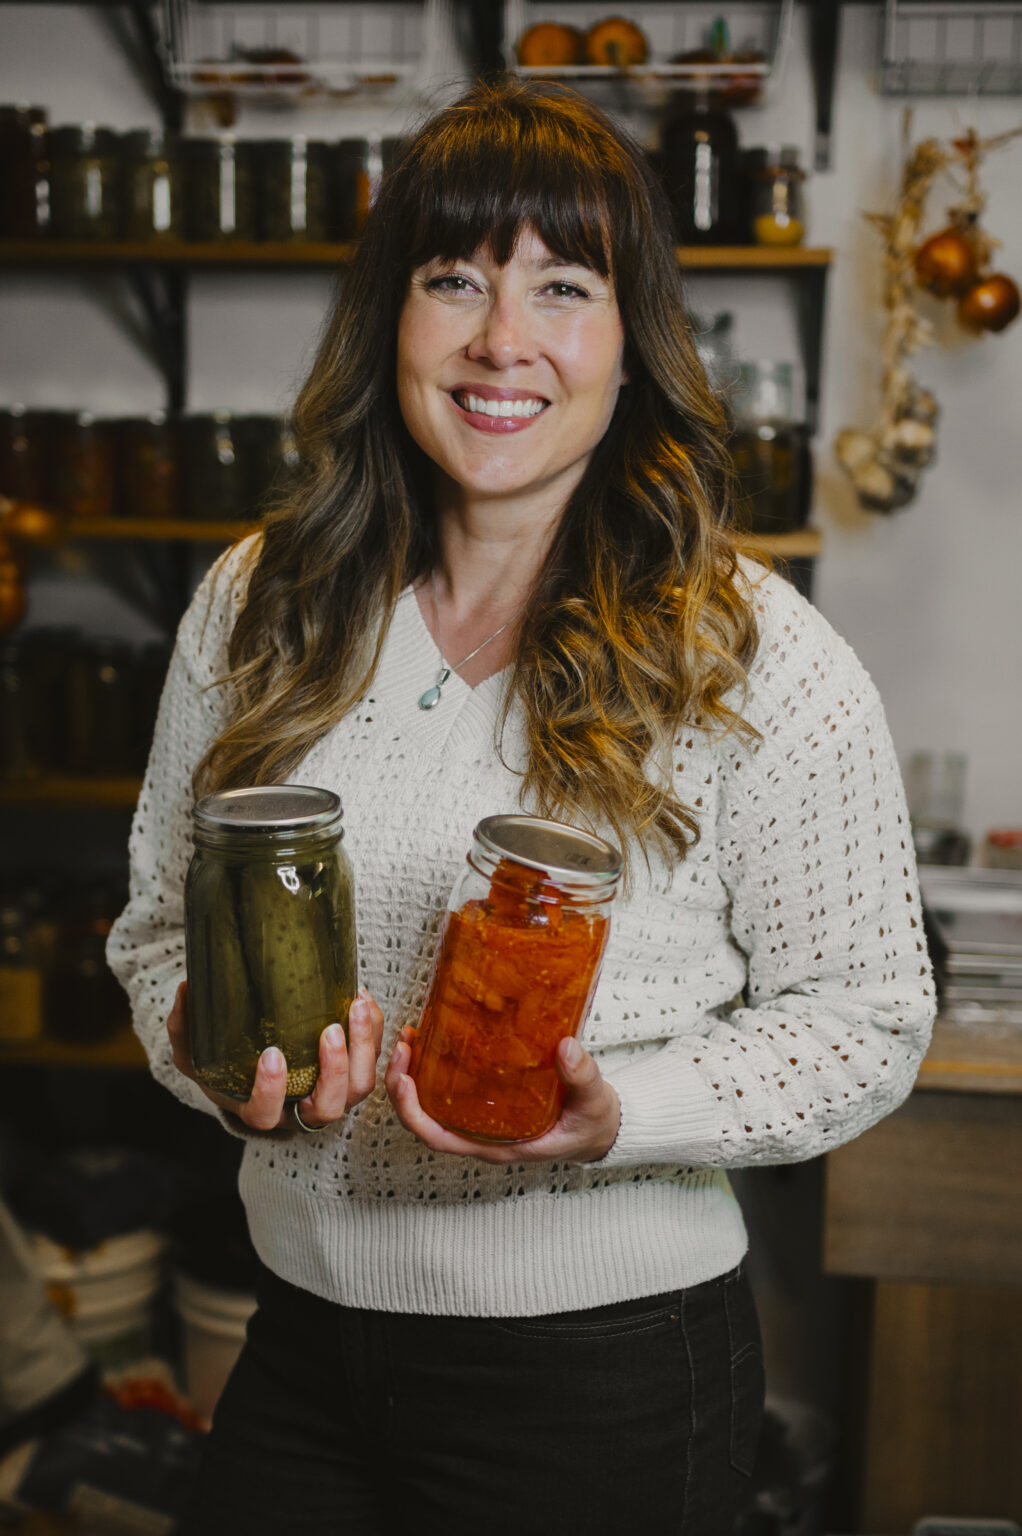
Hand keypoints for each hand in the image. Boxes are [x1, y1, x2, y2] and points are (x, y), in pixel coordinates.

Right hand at [167, 981, 384, 1133]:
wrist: (253, 1069)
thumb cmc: (222, 1065)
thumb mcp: (194, 1052)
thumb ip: (184, 1028)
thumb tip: (185, 990)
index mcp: (258, 1110)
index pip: (266, 1114)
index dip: (272, 1091)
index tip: (272, 1054)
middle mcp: (299, 1110)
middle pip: (328, 1108)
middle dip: (334, 1070)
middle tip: (328, 1030)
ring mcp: (330, 1095)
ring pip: (360, 1088)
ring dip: (364, 1048)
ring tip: (355, 1006)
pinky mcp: (351, 1073)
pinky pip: (374, 1059)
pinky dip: (374, 1031)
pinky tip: (362, 999)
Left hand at [385, 1028, 620, 1163]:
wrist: (598, 1128)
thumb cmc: (590, 1123)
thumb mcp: (593, 1101)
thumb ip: (582, 1077)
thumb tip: (567, 1047)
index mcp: (498, 1146)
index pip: (440, 1139)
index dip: (413, 1113)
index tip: (405, 1080)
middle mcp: (481, 1136)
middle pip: (424, 1120)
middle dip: (402, 1086)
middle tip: (402, 1046)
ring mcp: (480, 1121)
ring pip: (430, 1105)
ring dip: (412, 1075)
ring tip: (410, 1037)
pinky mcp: (485, 1103)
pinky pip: (447, 1091)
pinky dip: (432, 1068)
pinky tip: (434, 1038)